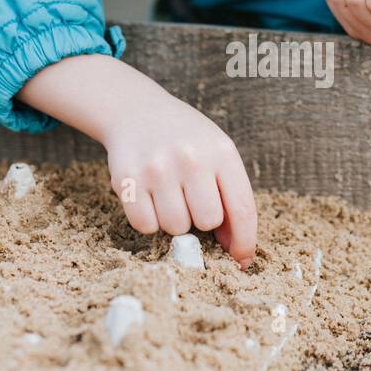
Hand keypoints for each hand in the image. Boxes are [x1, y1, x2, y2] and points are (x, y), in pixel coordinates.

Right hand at [17, 55, 256, 266]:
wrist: (136, 111)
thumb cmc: (185, 139)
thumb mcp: (216, 154)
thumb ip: (231, 196)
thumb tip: (234, 249)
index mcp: (221, 151)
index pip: (242, 210)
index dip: (244, 242)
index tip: (241, 260)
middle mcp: (190, 158)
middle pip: (207, 222)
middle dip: (201, 220)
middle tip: (191, 201)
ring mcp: (156, 168)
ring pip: (175, 227)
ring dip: (173, 220)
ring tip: (169, 194)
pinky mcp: (127, 179)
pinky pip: (144, 226)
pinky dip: (148, 220)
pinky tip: (149, 197)